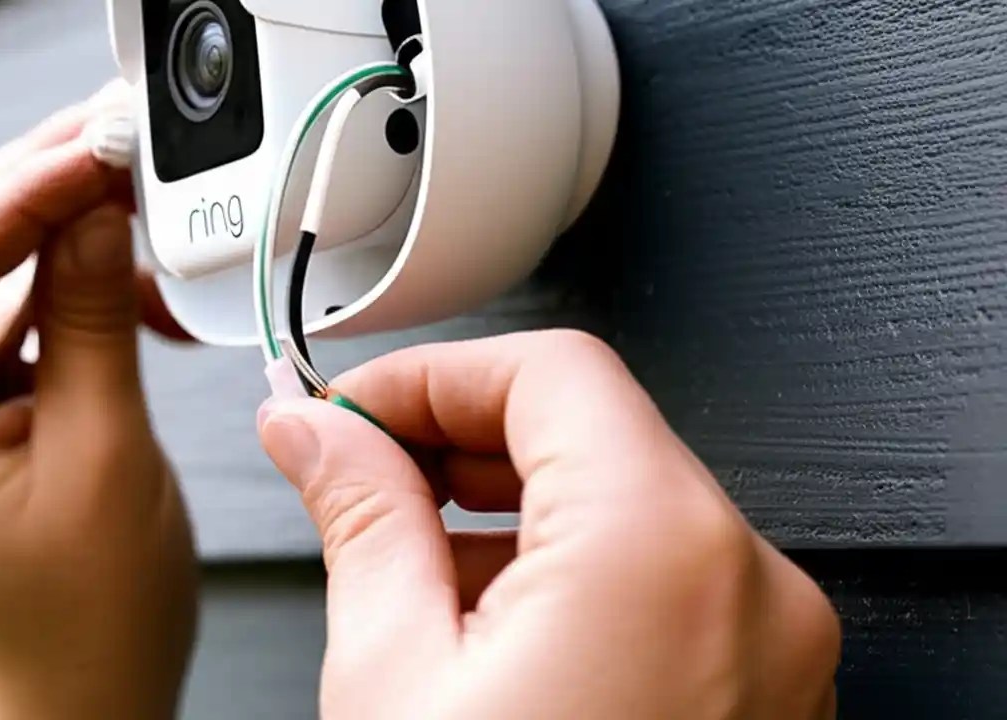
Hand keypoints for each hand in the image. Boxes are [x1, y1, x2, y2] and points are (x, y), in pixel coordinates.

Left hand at [0, 81, 197, 719]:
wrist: (85, 695)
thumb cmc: (89, 619)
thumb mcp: (107, 454)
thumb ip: (93, 321)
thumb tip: (95, 215)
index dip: (19, 189)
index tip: (95, 150)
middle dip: (37, 190)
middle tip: (117, 146)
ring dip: (62, 236)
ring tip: (137, 207)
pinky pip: (13, 320)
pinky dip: (73, 290)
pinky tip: (130, 286)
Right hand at [258, 330, 840, 718]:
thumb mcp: (391, 680)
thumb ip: (360, 519)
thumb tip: (315, 433)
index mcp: (656, 551)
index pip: (549, 372)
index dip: (432, 374)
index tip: (355, 408)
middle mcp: (745, 586)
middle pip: (593, 428)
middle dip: (462, 437)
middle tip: (362, 469)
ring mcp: (771, 645)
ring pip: (631, 500)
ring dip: (514, 505)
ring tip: (411, 555)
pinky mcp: (764, 691)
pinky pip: (667, 577)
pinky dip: (575, 568)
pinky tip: (491, 616)